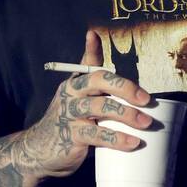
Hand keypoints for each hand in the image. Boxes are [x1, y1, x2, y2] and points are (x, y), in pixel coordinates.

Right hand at [19, 31, 153, 178]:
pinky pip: (98, 135)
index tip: (93, 35)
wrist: (40, 151)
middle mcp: (71, 94)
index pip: (85, 63)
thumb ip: (98, 92)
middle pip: (98, 81)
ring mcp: (69, 114)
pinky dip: (118, 139)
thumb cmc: (69, 124)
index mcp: (75, 84)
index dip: (90, 49)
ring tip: (145, 122)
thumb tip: (131, 90)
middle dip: (124, 87)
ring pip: (100, 107)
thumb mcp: (79, 103)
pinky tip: (133, 142)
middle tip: (146, 99)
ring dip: (127, 114)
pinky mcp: (71, 136)